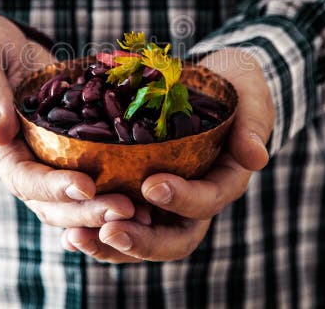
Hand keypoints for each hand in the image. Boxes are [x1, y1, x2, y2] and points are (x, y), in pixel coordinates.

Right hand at [0, 10, 134, 227]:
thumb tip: (0, 133)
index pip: (25, 179)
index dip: (54, 187)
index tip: (86, 186)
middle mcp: (25, 158)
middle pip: (54, 202)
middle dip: (89, 210)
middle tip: (126, 210)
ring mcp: (49, 154)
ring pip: (76, 196)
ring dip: (105, 208)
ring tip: (143, 213)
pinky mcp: (72, 143)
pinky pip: (94, 170)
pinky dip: (116, 185)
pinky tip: (148, 190)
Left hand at [62, 47, 273, 261]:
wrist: (216, 81)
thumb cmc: (236, 86)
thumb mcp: (251, 96)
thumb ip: (254, 124)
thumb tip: (256, 158)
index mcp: (224, 180)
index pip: (208, 201)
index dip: (182, 198)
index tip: (152, 184)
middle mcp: (194, 199)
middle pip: (173, 237)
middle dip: (142, 240)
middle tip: (109, 231)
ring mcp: (166, 200)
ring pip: (142, 236)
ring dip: (109, 242)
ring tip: (76, 237)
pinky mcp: (139, 192)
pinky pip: (119, 219)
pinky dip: (95, 226)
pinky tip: (68, 228)